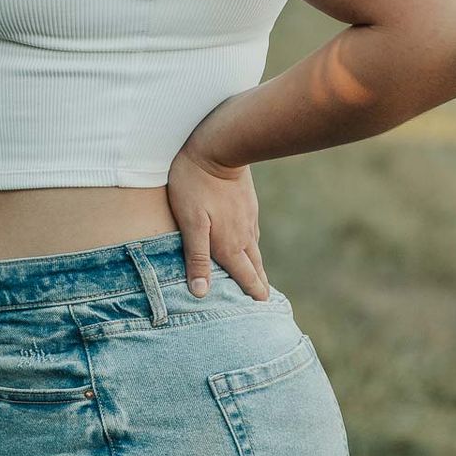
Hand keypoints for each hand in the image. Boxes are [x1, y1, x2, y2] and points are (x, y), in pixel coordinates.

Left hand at [166, 142, 269, 300]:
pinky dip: (252, 245)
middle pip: (254, 265)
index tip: (263, 307)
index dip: (253, 292)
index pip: (245, 276)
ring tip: (257, 276)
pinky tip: (248, 242)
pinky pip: (252, 231)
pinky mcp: (247, 203)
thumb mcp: (190, 223)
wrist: (219, 148)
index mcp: (229, 245)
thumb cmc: (196, 185)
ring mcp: (248, 218)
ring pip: (254, 248)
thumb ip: (196, 257)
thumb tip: (202, 293)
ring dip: (256, 265)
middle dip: (259, 283)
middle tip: (265, 299)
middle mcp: (243, 235)